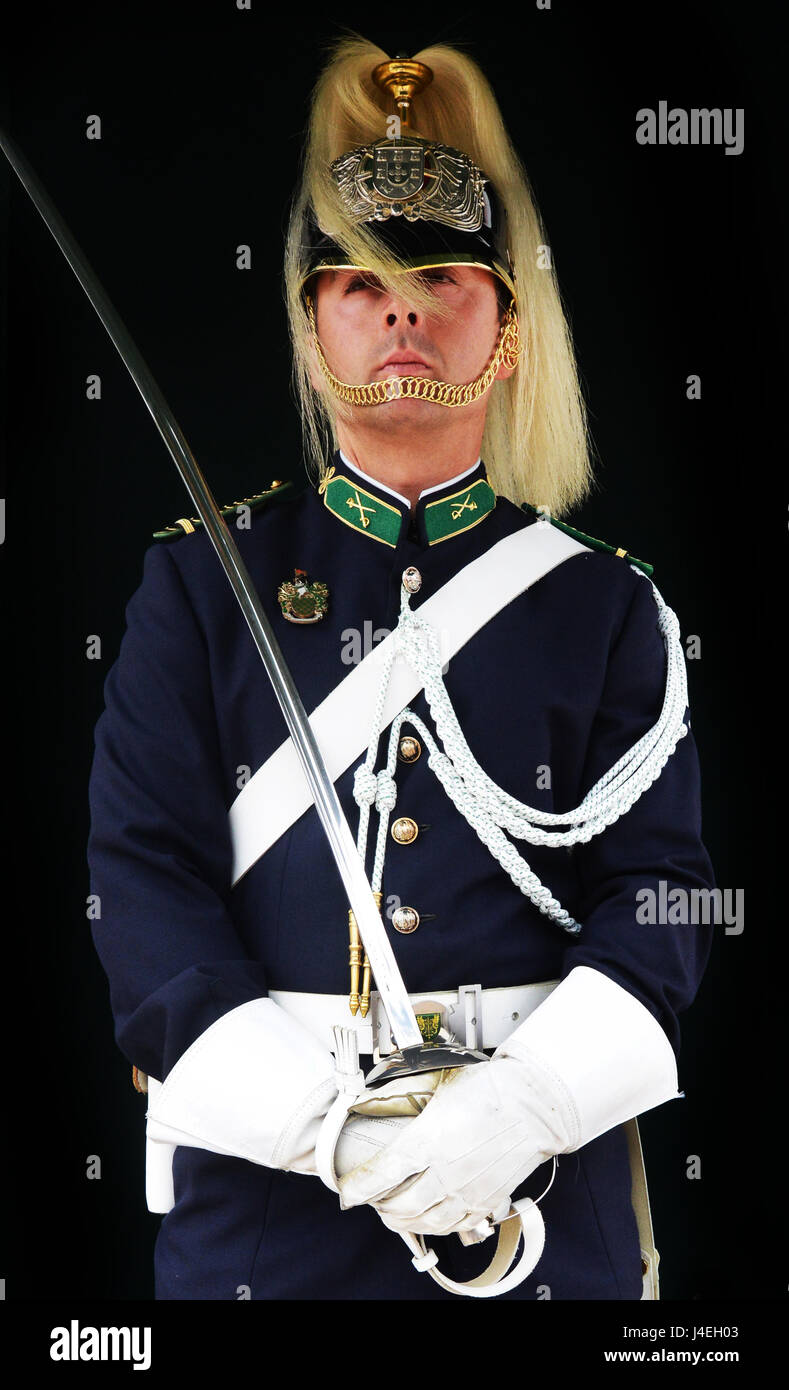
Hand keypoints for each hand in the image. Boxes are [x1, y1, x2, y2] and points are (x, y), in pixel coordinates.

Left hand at [336, 1055, 573, 1235]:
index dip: (357, 1187)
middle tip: (370, 1198)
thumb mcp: (440, 1082)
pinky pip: (453, 1226)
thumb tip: (384, 1095)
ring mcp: (466, 1192)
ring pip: (424, 1222)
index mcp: (428, 1142)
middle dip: (378, 1205)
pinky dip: (434, 1227)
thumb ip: (410, 1094)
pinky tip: (428, 1218)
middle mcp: (445, 1174)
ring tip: (393, 1212)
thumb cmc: (492, 1090)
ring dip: (402, 1220)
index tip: (346, 1190)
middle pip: (398, 1205)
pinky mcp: (485, 1202)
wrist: (534, 1106)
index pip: (380, 1175)